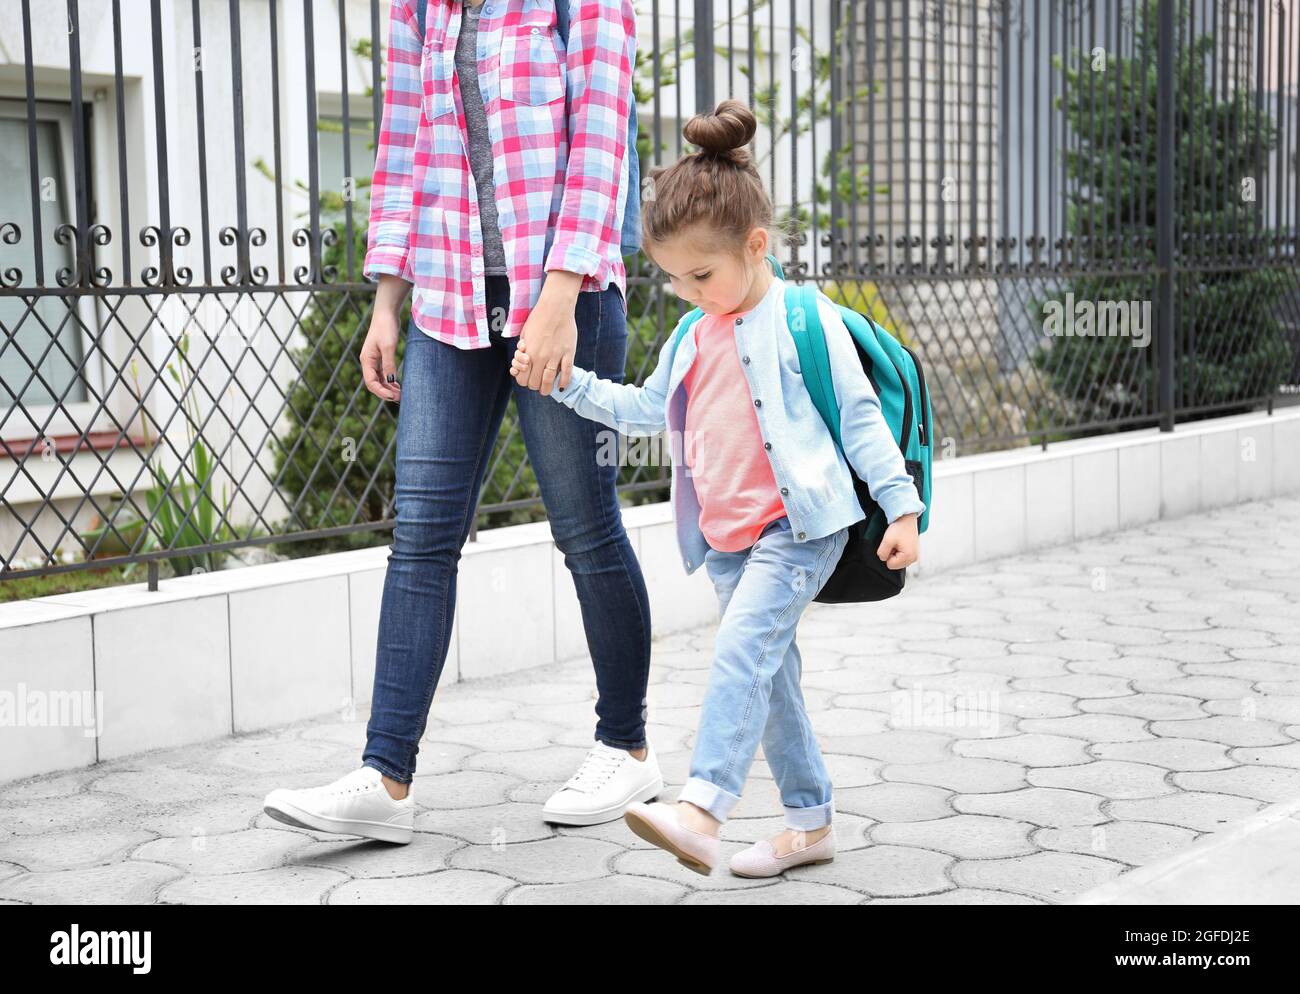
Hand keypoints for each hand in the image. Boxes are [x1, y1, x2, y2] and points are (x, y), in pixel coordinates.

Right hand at [360, 307, 401, 402]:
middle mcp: (368, 362)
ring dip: (389, 388)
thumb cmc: (386, 327)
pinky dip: (390, 381)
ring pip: (379, 380)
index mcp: (367, 360)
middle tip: (400, 398)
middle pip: (374, 384)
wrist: (386, 314)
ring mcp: (374, 360)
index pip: (371, 382)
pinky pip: (383, 374)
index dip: (381, 392)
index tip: (393, 397)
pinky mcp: (380, 358)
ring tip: (401, 395)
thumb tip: (391, 381)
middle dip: (385, 392)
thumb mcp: (389, 346)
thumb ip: (389, 364)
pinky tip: (399, 386)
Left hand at [512, 273, 580, 394]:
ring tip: (548, 391)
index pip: (522, 379)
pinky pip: (566, 372)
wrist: (555, 307)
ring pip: (549, 381)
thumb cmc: (538, 318)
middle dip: (535, 386)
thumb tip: (524, 362)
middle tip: (538, 385)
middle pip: (535, 383)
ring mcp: (555, 355)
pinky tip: (562, 386)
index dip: (524, 382)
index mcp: (528, 353)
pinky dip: (564, 382)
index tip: (528, 380)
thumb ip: (524, 350)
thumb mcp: (525, 334)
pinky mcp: (568, 353)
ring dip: (547, 389)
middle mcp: (540, 357)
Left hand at [877, 512, 919, 569]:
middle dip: (892, 554)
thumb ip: (882, 553)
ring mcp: (915, 556)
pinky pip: (902, 556)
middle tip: (895, 543)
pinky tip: (901, 542)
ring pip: (898, 561)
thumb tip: (883, 558)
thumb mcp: (887, 540)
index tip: (892, 544)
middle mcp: (914, 558)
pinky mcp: (914, 552)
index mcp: (909, 557)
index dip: (887, 554)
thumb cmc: (899, 528)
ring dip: (895, 552)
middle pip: (895, 564)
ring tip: (898, 542)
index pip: (890, 565)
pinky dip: (899, 550)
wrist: (907, 518)